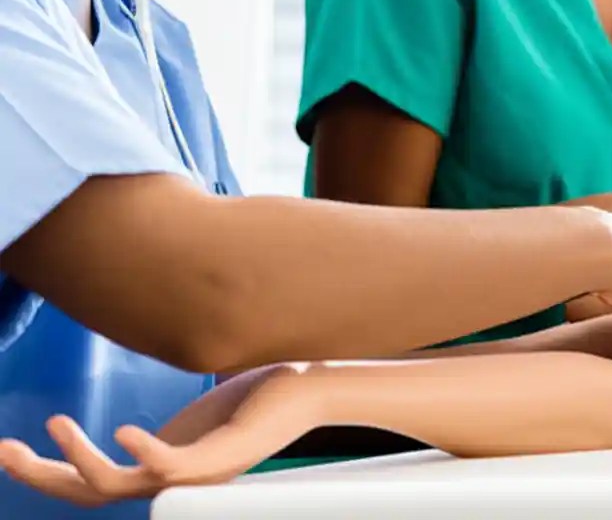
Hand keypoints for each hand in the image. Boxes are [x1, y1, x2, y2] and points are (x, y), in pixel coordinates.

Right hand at [0, 365, 310, 505]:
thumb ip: (163, 427)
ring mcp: (198, 472)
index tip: (7, 448)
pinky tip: (122, 430)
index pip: (90, 483)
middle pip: (92, 493)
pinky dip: (146, 453)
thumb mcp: (194, 415)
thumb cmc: (257, 398)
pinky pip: (175, 466)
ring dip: (82, 462)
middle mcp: (175, 480)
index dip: (46, 472)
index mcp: (161, 470)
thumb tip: (130, 423)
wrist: (310, 389)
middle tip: (2, 451)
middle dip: (41, 477)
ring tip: (54, 424)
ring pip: (122, 486)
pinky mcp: (223, 455)